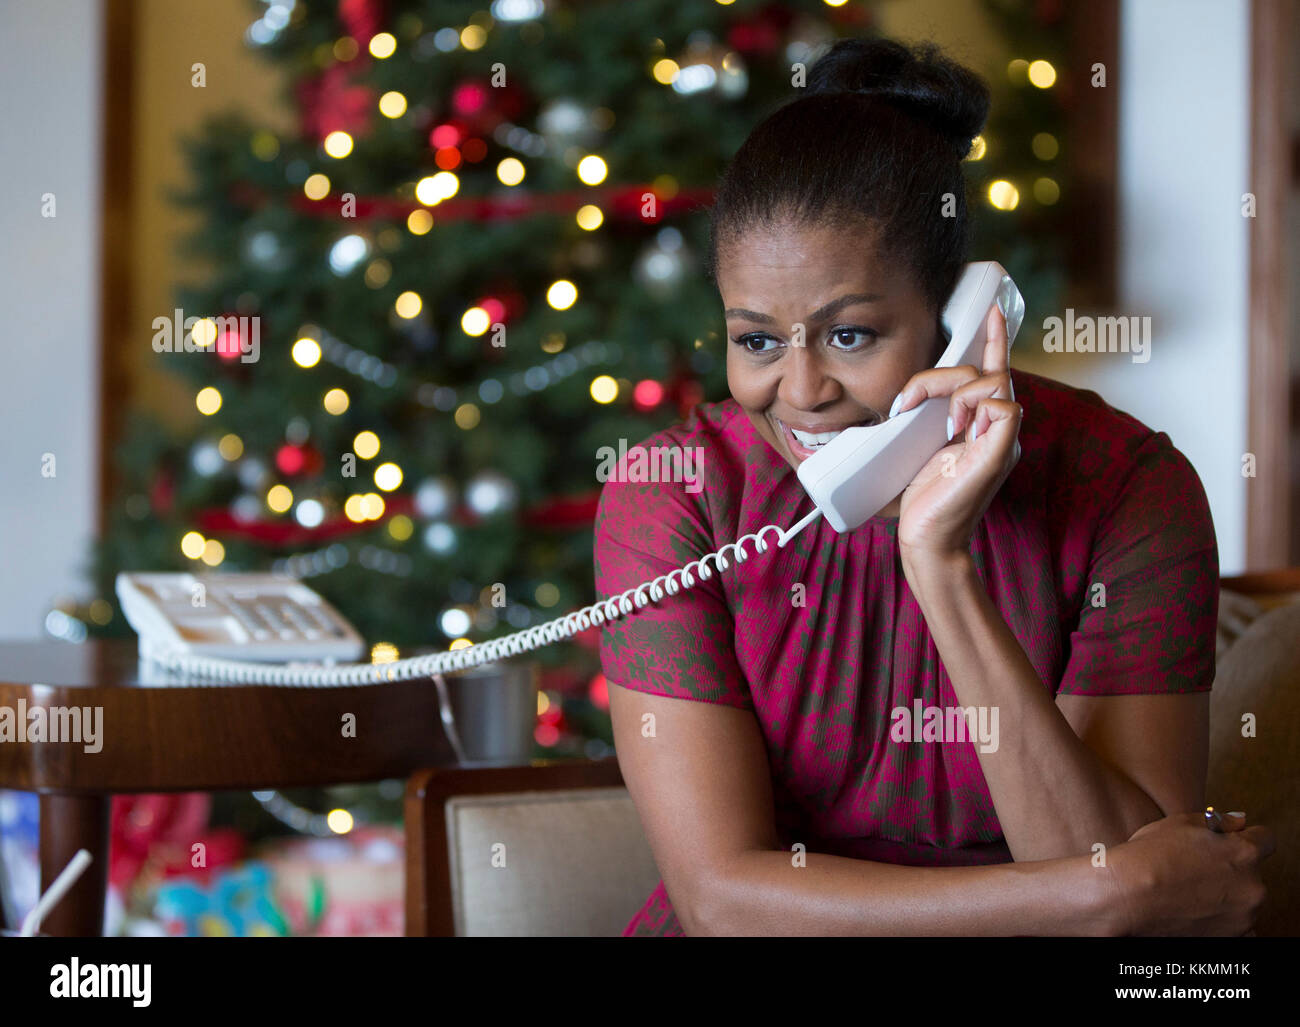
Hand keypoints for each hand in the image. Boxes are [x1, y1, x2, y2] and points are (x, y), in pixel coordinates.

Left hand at [895, 304, 1021, 562]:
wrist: (925, 539)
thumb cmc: (917, 502)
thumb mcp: (910, 450)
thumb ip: (910, 424)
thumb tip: (875, 416)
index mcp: (978, 426)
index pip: (993, 373)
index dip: (995, 339)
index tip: (995, 309)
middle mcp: (995, 429)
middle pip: (983, 371)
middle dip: (939, 376)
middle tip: (907, 404)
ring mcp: (1001, 440)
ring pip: (994, 382)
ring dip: (955, 392)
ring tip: (940, 425)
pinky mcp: (1000, 453)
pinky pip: (1005, 408)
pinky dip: (975, 410)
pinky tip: (956, 432)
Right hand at [1104, 812, 1274, 935]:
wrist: (1128, 897)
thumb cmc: (1149, 857)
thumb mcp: (1181, 823)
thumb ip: (1220, 822)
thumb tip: (1239, 823)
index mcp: (1244, 853)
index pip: (1265, 839)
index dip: (1247, 837)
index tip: (1232, 841)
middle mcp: (1253, 886)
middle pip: (1253, 872)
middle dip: (1232, 868)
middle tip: (1197, 867)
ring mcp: (1243, 916)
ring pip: (1243, 899)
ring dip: (1226, 894)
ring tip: (1190, 890)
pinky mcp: (1231, 937)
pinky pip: (1235, 924)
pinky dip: (1220, 918)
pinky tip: (1194, 909)